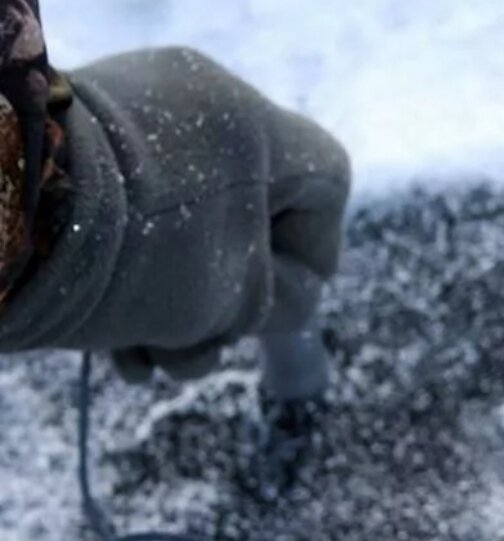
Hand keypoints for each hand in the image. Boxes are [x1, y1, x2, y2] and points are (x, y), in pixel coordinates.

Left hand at [0, 47, 348, 384]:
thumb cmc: (134, 260)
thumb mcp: (236, 297)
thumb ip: (280, 301)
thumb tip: (269, 301)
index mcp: (247, 124)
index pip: (325, 183)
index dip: (315, 256)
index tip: (275, 305)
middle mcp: (192, 110)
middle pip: (251, 223)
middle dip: (232, 307)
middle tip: (202, 351)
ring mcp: (127, 130)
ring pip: (190, 236)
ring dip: (183, 314)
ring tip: (153, 366)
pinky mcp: (76, 161)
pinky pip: (136, 230)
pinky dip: (140, 290)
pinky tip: (120, 352)